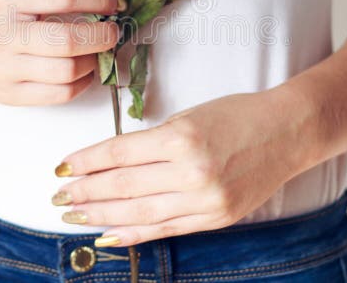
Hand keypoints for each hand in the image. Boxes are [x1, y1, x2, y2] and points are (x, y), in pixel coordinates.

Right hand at [0, 0, 121, 105]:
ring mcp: (3, 69)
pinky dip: (82, 83)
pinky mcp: (8, 95)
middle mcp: (1, 34)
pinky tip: (83, 70)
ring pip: (68, 71)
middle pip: (69, 40)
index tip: (115, 2)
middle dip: (103, 35)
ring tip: (98, 51)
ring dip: (94, 60)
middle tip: (114, 31)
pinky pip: (60, 94)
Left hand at [50, 88, 311, 245]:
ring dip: (100, 215)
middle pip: (122, 186)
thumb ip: (153, 143)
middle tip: (58, 195)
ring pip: (138, 213)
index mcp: (182, 137)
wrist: (288, 132)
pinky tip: (109, 233)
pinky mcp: (216, 218)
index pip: (118, 153)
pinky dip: (134, 233)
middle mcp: (191, 171)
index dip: (85, 162)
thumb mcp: (190, 116)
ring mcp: (205, 199)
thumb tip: (110, 164)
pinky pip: (165, 229)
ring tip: (74, 215)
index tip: (61, 167)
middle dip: (84, 192)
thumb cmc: (238, 115)